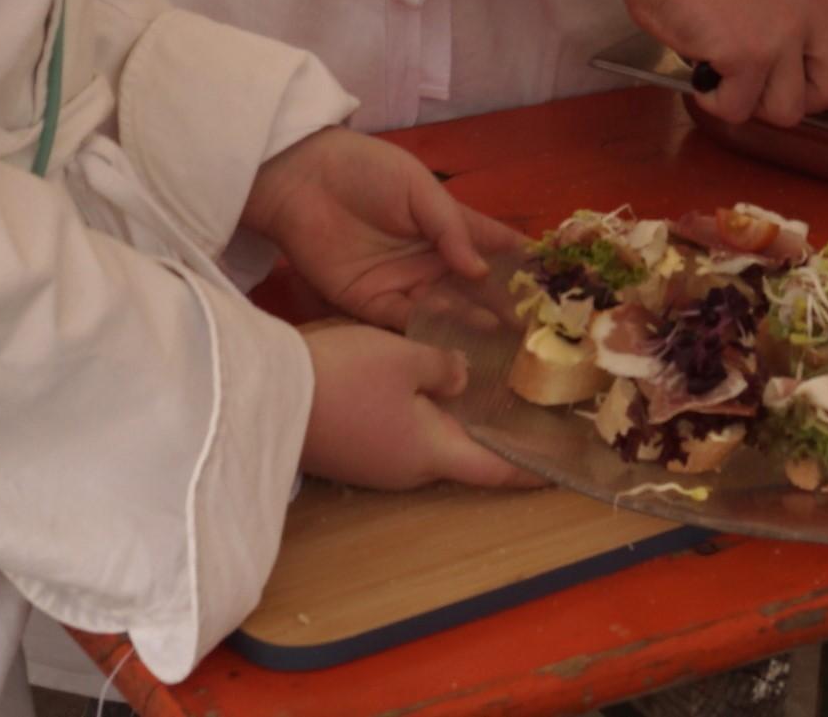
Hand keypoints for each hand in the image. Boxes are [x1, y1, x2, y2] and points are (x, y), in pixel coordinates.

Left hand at [242, 127, 518, 330]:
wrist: (302, 181)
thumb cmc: (366, 172)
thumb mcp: (417, 189)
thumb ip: (451, 228)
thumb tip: (481, 271)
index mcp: (444, 225)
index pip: (490, 246)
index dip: (519, 263)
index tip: (552, 283)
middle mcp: (429, 260)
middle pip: (473, 288)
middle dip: (503, 304)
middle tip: (534, 328)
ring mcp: (402, 284)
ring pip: (447, 311)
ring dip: (473, 323)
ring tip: (504, 339)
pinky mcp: (371, 303)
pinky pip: (408, 325)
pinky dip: (433, 334)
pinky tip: (458, 343)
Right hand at [295, 323, 539, 489]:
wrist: (265, 395)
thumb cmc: (345, 377)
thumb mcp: (403, 358)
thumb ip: (442, 367)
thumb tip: (461, 379)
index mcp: (430, 452)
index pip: (495, 467)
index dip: (531, 468)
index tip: (562, 471)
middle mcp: (407, 467)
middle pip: (461, 453)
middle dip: (492, 435)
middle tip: (523, 410)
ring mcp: (374, 461)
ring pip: (427, 439)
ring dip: (454, 419)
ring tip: (479, 389)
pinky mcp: (351, 446)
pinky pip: (399, 430)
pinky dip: (422, 411)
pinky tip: (425, 383)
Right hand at [587, 0, 827, 128]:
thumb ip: (797, 22)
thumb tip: (804, 82)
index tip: (808, 80)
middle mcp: (812, 13)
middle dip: (797, 100)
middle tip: (760, 85)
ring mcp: (782, 34)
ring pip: (788, 112)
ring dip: (752, 103)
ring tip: (725, 75)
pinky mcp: (747, 54)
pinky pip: (738, 109)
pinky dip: (714, 101)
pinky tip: (700, 72)